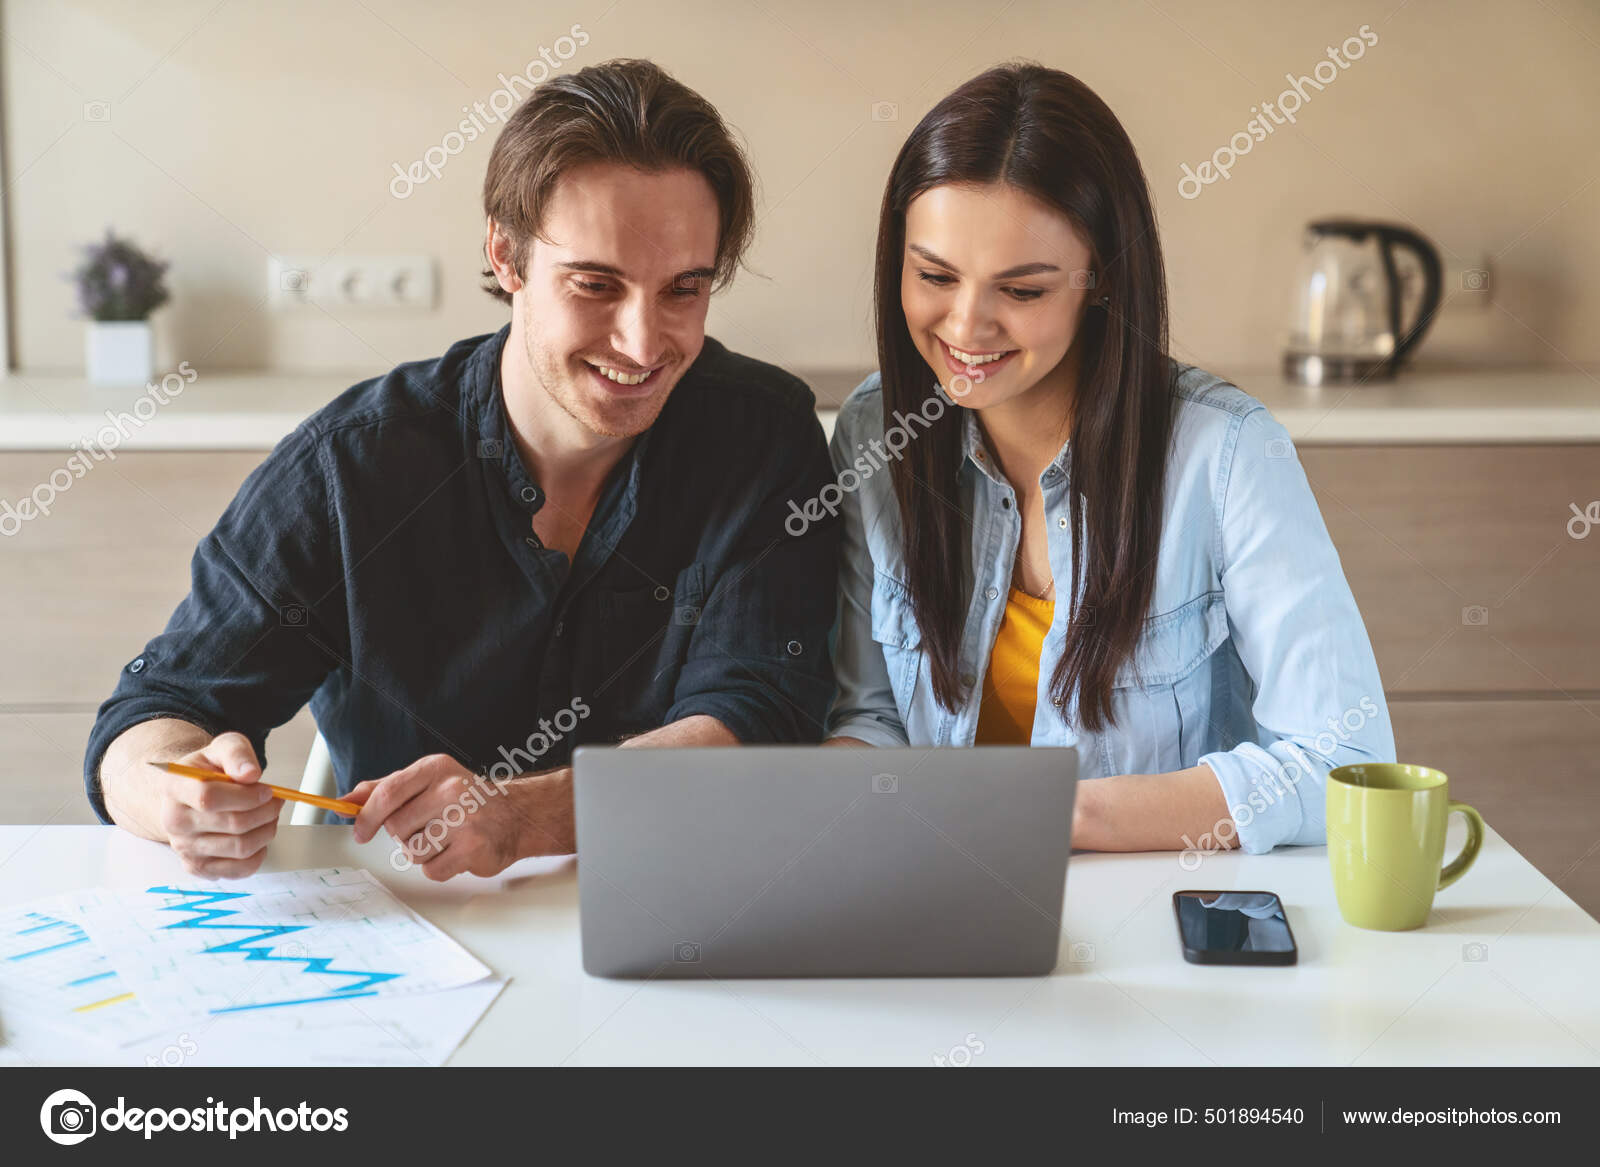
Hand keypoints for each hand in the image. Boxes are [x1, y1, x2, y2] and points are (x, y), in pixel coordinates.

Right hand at [157, 732, 279, 877]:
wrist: (190, 794)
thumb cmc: (208, 771)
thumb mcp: (222, 747)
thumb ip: (237, 754)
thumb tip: (251, 774)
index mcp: (173, 787)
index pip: (209, 798)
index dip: (247, 796)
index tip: (267, 789)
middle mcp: (173, 821)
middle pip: (232, 824)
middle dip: (266, 811)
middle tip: (276, 801)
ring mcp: (184, 847)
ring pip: (241, 848)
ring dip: (266, 830)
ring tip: (267, 815)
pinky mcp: (198, 867)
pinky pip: (240, 869)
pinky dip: (259, 853)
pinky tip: (257, 834)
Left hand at [348, 754, 574, 880]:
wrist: (517, 814)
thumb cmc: (466, 799)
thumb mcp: (426, 782)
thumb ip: (384, 790)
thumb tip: (345, 802)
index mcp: (435, 769)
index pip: (387, 793)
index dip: (367, 817)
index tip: (360, 831)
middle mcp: (451, 790)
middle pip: (397, 827)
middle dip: (405, 834)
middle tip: (428, 826)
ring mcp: (464, 819)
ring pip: (413, 851)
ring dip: (423, 852)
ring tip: (446, 838)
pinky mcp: (473, 848)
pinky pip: (432, 869)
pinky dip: (440, 866)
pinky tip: (456, 851)